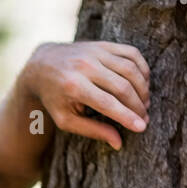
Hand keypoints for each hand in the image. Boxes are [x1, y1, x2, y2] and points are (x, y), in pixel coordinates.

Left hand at [23, 41, 150, 149]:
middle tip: (144, 117)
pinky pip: (131, 54)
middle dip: (138, 105)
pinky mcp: (103, 44)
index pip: (108, 103)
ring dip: (143, 88)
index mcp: (73, 87)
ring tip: (145, 104)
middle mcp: (85, 66)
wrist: (42, 66)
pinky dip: (142, 69)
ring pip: (130, 69)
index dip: (127, 116)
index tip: (142, 127)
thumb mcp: (65, 119)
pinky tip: (143, 84)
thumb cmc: (55, 98)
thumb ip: (91, 131)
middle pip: (122, 87)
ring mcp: (95, 52)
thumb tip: (118, 143)